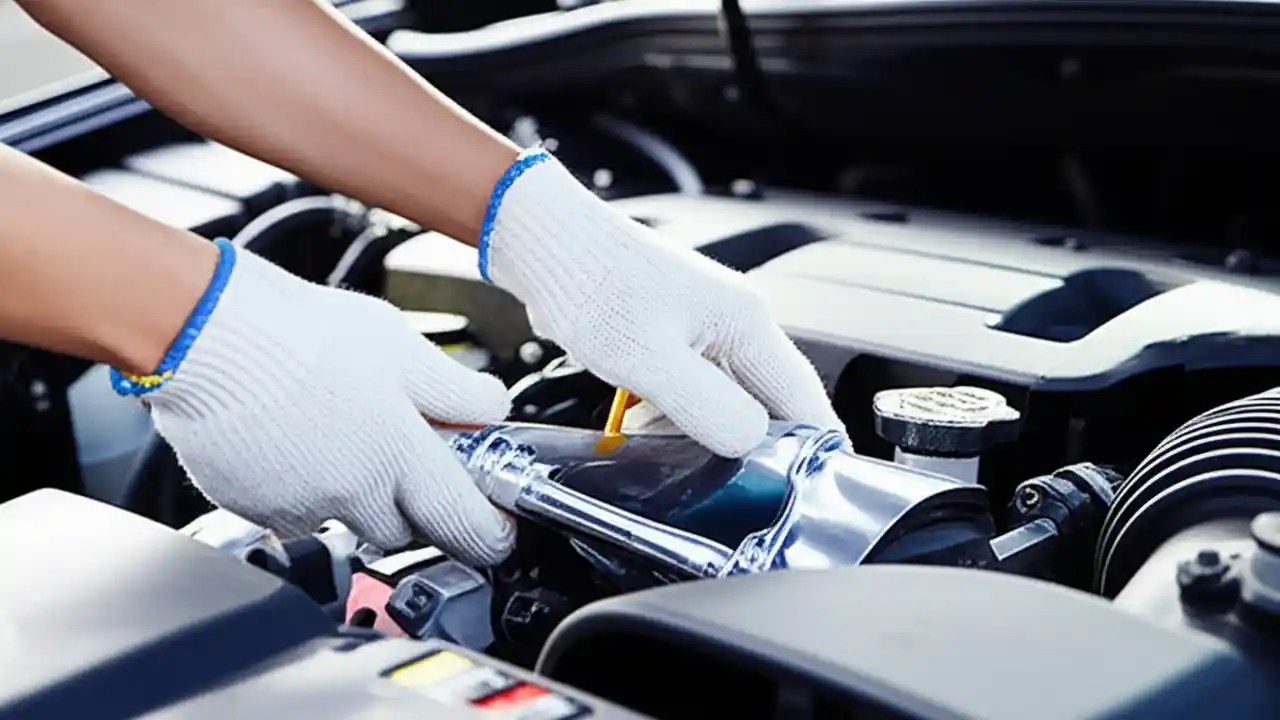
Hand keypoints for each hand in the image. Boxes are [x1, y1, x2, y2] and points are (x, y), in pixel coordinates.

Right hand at [143, 245, 515, 564]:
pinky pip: (291, 512)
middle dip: (409, 503)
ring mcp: (299, 507)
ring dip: (352, 494)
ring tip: (335, 432)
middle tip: (399, 454)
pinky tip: (292, 437)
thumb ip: (457, 392)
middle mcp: (353, 494)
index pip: (465, 523)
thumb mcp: (405, 348)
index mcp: (400, 456)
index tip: (497, 532)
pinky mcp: (251, 507)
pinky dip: (300, 487)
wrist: (210, 336)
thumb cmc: (303, 334)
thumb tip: (492, 410)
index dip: (488, 534)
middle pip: (403, 529)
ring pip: (344, 521)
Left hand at [485, 151, 842, 456]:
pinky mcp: (670, 332)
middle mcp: (734, 322)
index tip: (795, 491)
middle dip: (752, 446)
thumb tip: (750, 442)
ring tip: (672, 455)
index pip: (807, 401)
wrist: (544, 240)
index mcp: (746, 324)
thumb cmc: (591, 285)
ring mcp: (703, 325)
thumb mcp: (650, 361)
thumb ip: (709, 408)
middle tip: (723, 482)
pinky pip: (691, 386)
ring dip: (706, 431)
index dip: (809, 451)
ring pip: (728, 398)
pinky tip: (644, 424)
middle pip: (770, 403)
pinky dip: (675, 413)